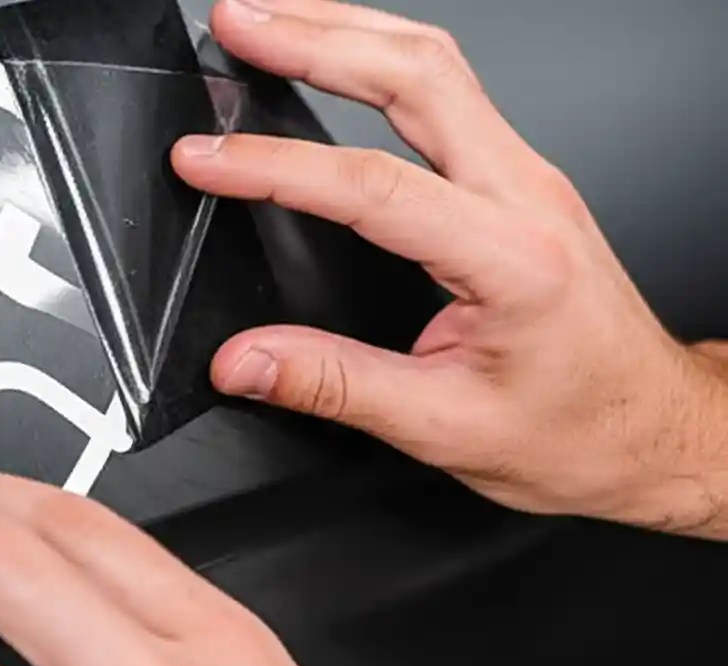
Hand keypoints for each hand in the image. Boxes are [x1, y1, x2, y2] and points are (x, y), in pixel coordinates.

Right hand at [172, 0, 727, 537]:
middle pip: (416, 74)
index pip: (373, 185)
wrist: (654, 426)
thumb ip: (332, 386)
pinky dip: (378, 54)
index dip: (276, 165)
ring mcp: (526, 175)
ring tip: (272, 18)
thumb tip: (244, 362)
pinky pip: (446, 87)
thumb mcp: (445, 427)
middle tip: (239, 24)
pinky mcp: (516, 177)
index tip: (206, 155)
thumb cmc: (579, 430)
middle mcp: (526, 195)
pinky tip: (338, 52)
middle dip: (315, 37)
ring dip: (346, 29)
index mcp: (511, 257)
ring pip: (435, 62)